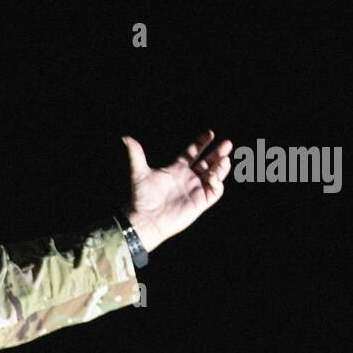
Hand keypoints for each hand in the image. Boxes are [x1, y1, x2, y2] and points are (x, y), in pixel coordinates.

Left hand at [121, 129, 229, 251]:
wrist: (146, 219)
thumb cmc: (142, 198)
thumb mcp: (139, 173)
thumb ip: (136, 155)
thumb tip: (125, 138)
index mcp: (176, 169)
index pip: (192, 153)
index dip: (201, 143)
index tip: (210, 133)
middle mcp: (188, 178)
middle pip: (207, 162)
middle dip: (217, 153)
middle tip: (227, 143)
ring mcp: (195, 190)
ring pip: (214, 175)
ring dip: (221, 166)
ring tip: (225, 157)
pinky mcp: (200, 202)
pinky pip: (215, 191)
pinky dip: (217, 183)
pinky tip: (214, 176)